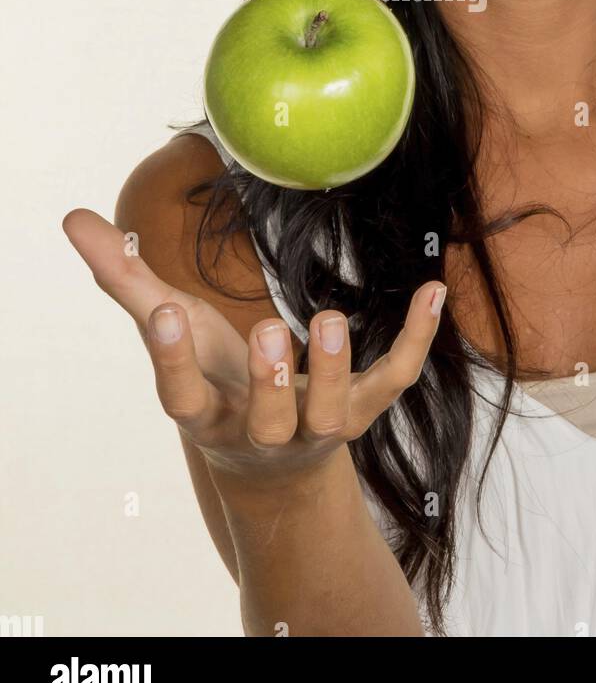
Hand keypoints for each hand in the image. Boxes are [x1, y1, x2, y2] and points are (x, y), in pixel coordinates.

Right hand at [61, 209, 446, 491]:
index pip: (183, 396)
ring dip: (336, 369)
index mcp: (207, 413)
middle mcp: (264, 430)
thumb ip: (126, 280)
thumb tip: (74, 218)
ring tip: (331, 316)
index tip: (167, 311)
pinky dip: (415, 337)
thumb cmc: (214, 381)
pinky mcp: (364, 410)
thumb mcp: (171, 335)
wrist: (272, 464)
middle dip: (269, 379)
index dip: (173, 361)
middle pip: (270, 418)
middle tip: (268, 329)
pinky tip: (433, 288)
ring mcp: (319, 427)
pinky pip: (395, 379)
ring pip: (335, 412)